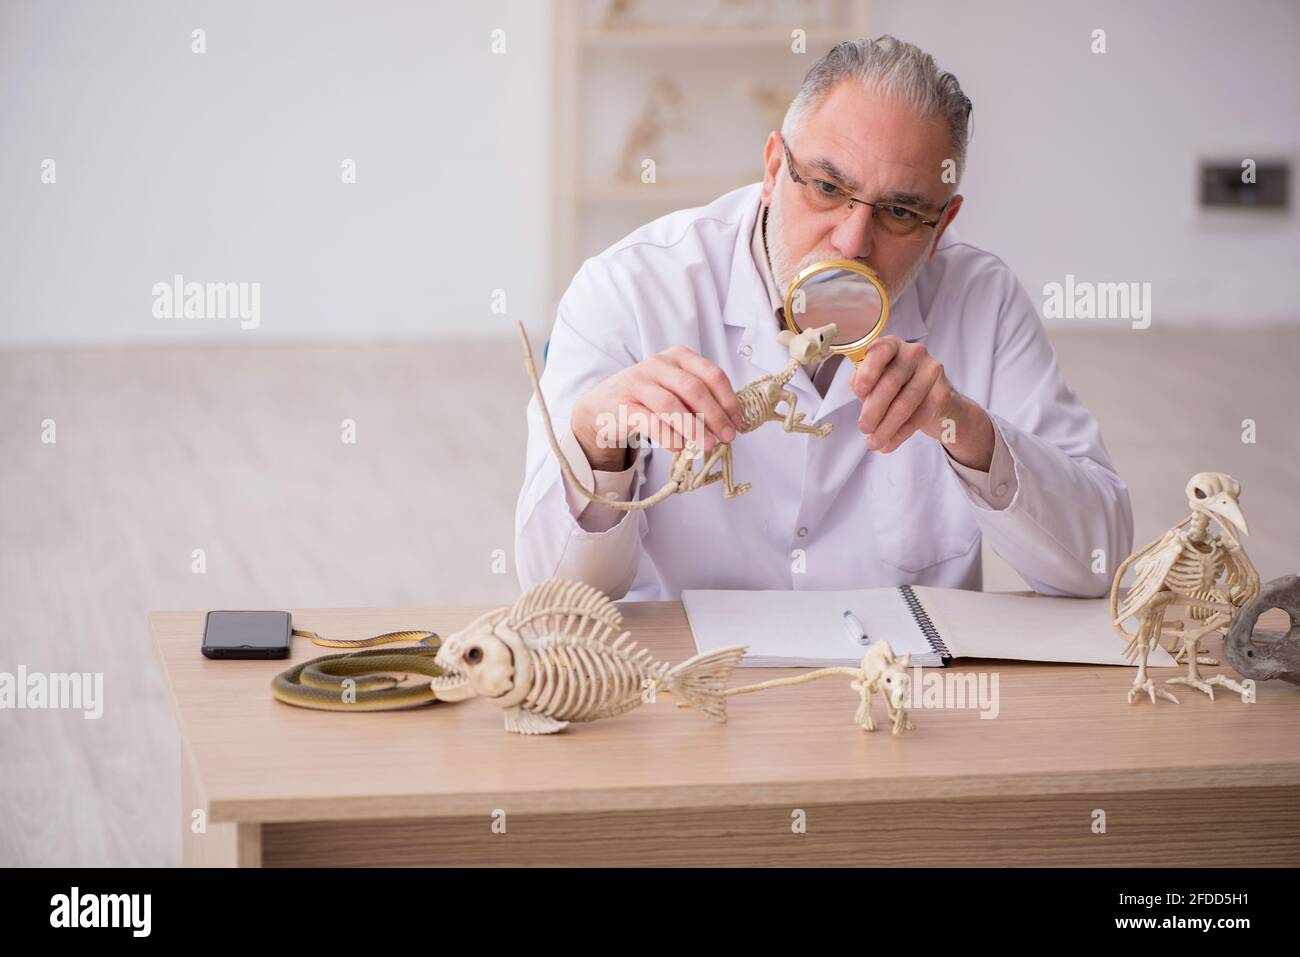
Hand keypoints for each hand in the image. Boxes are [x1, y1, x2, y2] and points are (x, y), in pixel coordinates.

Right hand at [571, 346, 744, 471]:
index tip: (736, 423)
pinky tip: (680, 448)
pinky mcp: (623, 405)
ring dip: (694, 428)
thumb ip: (699, 399)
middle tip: (726, 438)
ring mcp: (638, 383)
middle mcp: (658, 364)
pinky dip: (669, 437)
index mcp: (678, 357)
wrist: (604, 404)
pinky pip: (650, 422)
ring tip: (708, 446)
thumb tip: (729, 424)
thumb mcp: (675, 388)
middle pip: (694, 388)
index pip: (711, 374)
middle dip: (715, 415)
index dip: (728, 400)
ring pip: (671, 405)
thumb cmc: (648, 397)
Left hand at [850, 336, 993, 469]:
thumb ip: (862, 382)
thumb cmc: (897, 389)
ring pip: (904, 404)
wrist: (936, 403)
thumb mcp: (875, 383)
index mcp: (892, 346)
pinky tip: (889, 444)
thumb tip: (859, 388)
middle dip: (873, 410)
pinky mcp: (943, 392)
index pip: (881, 350)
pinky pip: (918, 417)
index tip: (859, 391)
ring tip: (873, 443)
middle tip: (863, 428)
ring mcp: (932, 371)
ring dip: (885, 428)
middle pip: (890, 383)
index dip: (869, 371)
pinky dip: (900, 434)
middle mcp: (914, 352)